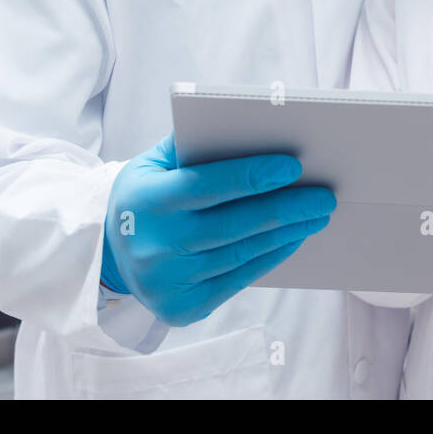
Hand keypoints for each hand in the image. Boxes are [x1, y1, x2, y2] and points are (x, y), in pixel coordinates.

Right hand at [101, 133, 333, 325]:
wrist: (108, 254)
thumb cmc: (143, 197)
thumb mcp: (152, 164)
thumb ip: (192, 144)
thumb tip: (250, 125)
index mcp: (146, 201)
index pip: (205, 186)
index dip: (251, 176)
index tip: (293, 166)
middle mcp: (154, 245)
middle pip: (232, 225)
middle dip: (285, 209)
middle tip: (323, 196)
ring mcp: (167, 281)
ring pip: (240, 254)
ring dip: (285, 233)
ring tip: (316, 215)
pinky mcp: (181, 307)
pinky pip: (238, 280)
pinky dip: (270, 257)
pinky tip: (293, 239)